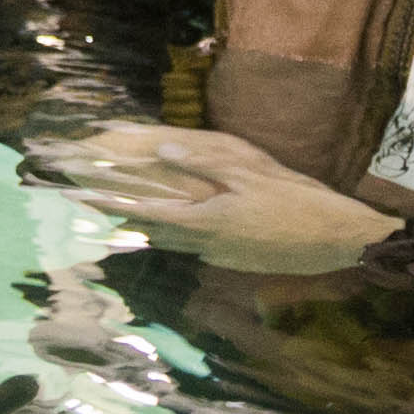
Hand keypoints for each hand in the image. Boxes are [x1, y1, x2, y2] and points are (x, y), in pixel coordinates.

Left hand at [29, 123, 401, 274]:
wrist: (337, 241)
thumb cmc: (296, 202)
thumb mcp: (249, 172)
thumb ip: (202, 162)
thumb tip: (162, 149)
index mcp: (204, 220)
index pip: (143, 211)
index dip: (108, 204)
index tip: (76, 198)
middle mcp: (206, 245)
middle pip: (154, 233)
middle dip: (124, 218)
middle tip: (97, 204)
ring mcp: (223, 258)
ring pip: (176, 244)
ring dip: (153, 230)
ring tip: (130, 216)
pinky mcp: (239, 263)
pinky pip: (199, 249)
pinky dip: (183, 237)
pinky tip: (188, 226)